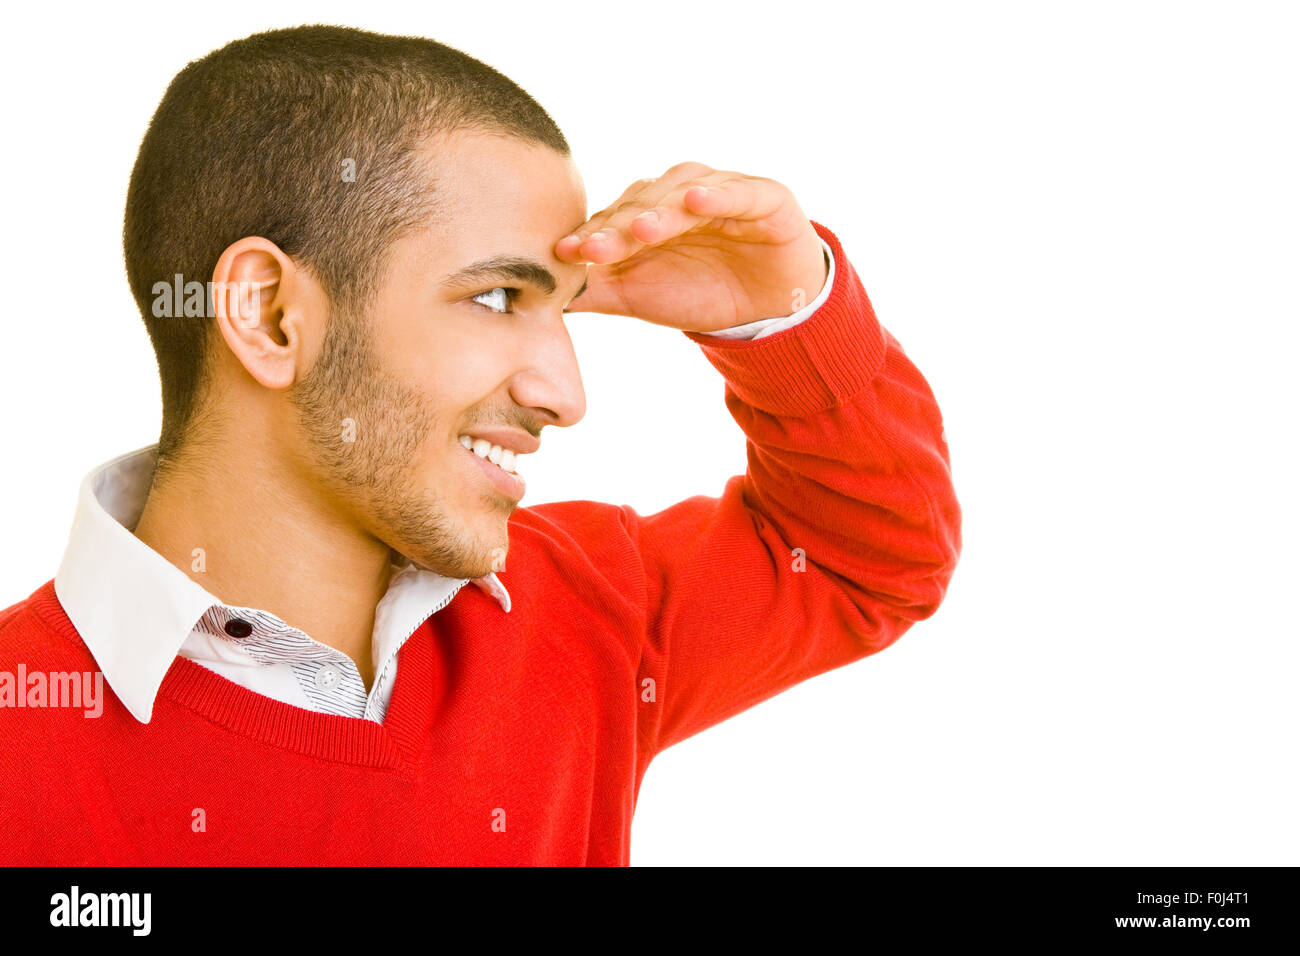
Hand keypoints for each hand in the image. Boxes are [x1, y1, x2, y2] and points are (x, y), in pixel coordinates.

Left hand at [556, 162, 827, 332]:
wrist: (770, 308)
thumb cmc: (701, 293)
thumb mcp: (640, 297)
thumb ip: (595, 290)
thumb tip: (543, 295)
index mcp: (646, 212)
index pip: (613, 219)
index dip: (591, 237)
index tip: (564, 255)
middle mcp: (678, 194)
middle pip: (642, 205)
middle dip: (618, 229)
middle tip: (594, 249)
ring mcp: (719, 191)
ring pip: (683, 195)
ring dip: (661, 210)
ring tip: (642, 229)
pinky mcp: (763, 196)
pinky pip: (737, 192)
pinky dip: (718, 195)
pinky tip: (697, 201)